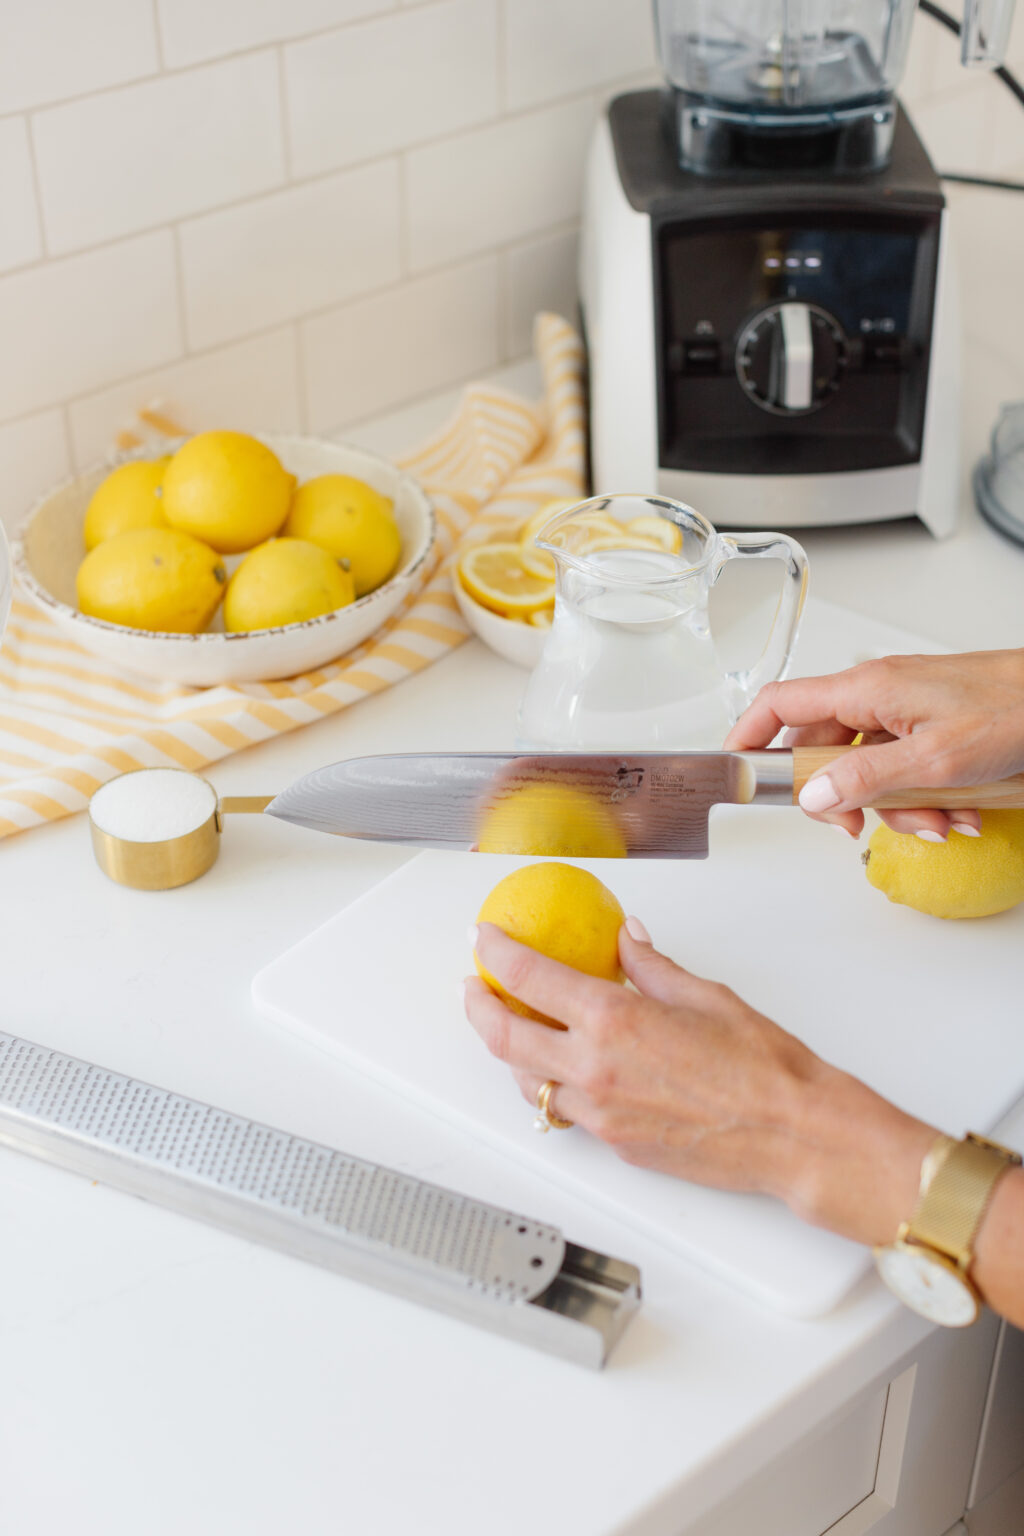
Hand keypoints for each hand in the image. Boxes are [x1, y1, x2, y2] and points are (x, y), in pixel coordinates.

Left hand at [465, 919, 935, 1247]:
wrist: (793, 1135)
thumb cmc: (763, 1069)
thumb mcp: (704, 995)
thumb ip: (652, 966)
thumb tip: (628, 940)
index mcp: (613, 1021)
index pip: (528, 979)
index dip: (496, 954)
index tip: (485, 939)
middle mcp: (595, 1070)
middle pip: (504, 1038)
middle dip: (479, 1007)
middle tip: (475, 987)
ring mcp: (600, 1113)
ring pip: (527, 1082)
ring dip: (511, 1052)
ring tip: (516, 1027)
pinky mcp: (614, 1143)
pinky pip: (566, 1110)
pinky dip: (554, 1084)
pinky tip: (569, 1067)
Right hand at [723, 649, 1023, 839]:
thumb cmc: (1013, 710)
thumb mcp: (932, 759)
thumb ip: (864, 779)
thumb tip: (811, 797)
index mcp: (865, 689)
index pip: (779, 704)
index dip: (747, 737)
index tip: (733, 772)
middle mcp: (877, 695)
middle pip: (822, 750)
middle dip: (843, 798)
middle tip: (858, 825)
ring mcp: (904, 710)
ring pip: (867, 768)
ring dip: (895, 806)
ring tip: (938, 820)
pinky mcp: (930, 725)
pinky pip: (902, 768)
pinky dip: (923, 797)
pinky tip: (957, 810)